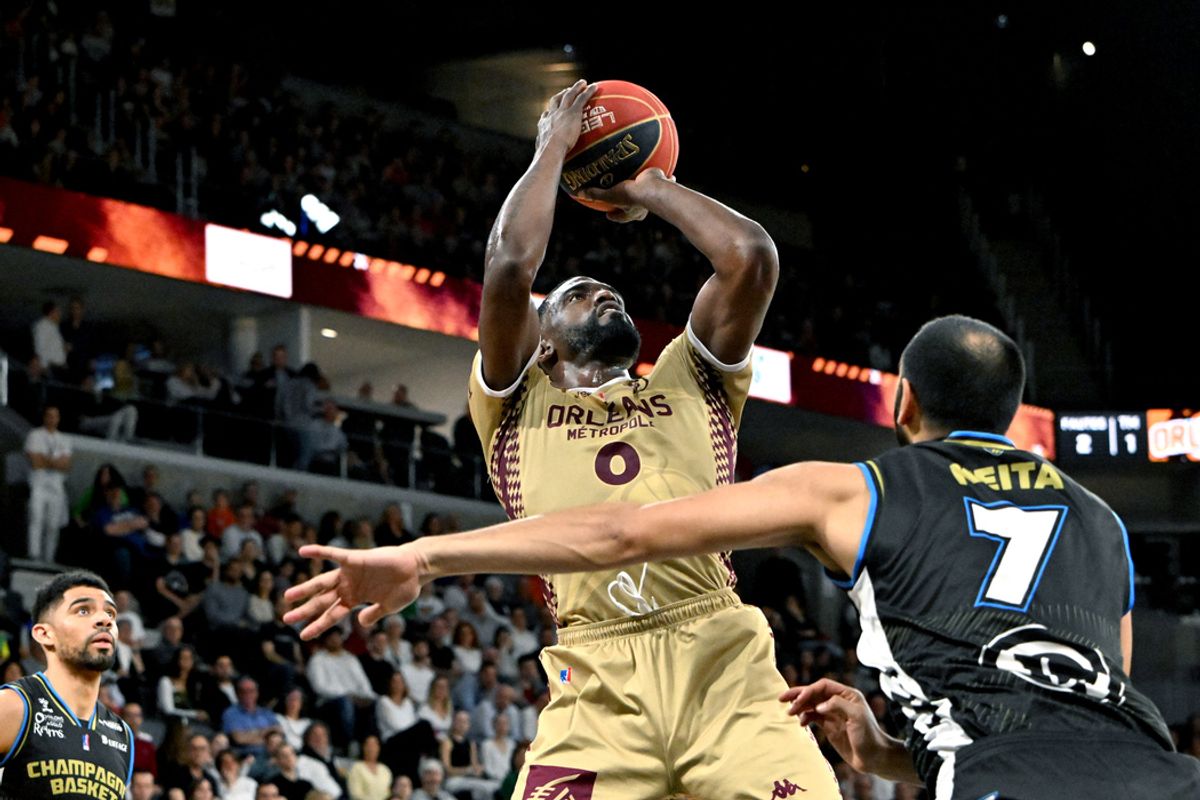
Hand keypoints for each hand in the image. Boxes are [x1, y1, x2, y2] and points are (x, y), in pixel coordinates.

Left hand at [283, 544, 423, 638]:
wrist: (418, 568)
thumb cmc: (406, 587)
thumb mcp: (389, 607)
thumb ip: (373, 615)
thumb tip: (359, 623)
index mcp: (356, 599)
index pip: (332, 615)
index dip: (318, 625)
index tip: (303, 636)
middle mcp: (349, 587)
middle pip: (322, 601)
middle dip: (305, 610)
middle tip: (286, 619)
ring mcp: (350, 574)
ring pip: (322, 582)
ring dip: (305, 589)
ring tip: (288, 597)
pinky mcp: (355, 559)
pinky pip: (334, 555)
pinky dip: (319, 552)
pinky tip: (303, 551)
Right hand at [536, 80, 598, 156]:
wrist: (550, 150)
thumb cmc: (547, 157)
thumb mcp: (545, 158)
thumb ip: (548, 161)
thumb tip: (550, 170)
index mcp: (544, 126)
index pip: (546, 116)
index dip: (550, 112)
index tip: (552, 110)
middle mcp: (552, 116)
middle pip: (556, 101)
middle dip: (561, 94)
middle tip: (567, 90)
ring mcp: (562, 112)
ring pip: (569, 95)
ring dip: (575, 88)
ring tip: (582, 83)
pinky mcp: (573, 112)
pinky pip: (581, 98)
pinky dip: (588, 91)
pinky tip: (595, 87)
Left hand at [579, 168, 673, 222]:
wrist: (654, 188)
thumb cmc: (632, 195)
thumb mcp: (611, 194)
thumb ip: (596, 194)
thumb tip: (580, 193)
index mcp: (632, 211)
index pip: (622, 217)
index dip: (616, 216)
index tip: (609, 215)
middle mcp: (645, 206)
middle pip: (639, 211)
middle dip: (634, 208)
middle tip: (628, 202)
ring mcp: (655, 196)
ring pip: (652, 196)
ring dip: (650, 192)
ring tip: (647, 184)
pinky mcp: (663, 184)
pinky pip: (665, 181)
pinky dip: (667, 178)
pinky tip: (667, 172)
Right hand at [779, 678, 891, 774]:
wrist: (875, 758)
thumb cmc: (869, 736)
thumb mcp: (857, 717)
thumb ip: (838, 705)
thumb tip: (818, 705)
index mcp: (847, 695)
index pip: (823, 686)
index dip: (809, 690)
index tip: (798, 699)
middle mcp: (839, 701)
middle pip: (814, 693)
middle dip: (799, 695)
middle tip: (782, 699)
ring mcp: (833, 714)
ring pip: (811, 705)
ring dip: (799, 706)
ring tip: (789, 712)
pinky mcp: (829, 727)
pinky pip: (813, 717)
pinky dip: (804, 717)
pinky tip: (800, 722)